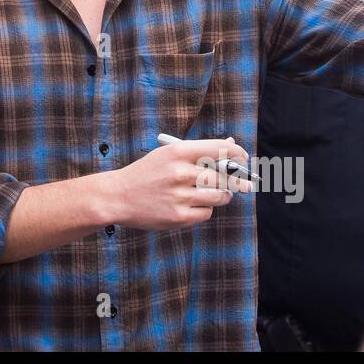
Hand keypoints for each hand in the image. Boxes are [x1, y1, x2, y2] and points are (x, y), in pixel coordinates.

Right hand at [108, 137, 250, 230]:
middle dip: (238, 180)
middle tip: (246, 183)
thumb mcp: (166, 155)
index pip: (218, 149)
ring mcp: (179, 196)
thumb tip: (231, 147)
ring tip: (218, 193)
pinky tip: (193, 205)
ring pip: (219, 196)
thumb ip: (197, 152)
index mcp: (177, 152)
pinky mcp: (178, 216)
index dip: (236, 154)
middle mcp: (180, 173)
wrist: (117, 196)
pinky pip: (206, 213)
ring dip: (223, 195)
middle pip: (224, 176)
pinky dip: (204, 210)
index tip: (243, 158)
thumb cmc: (146, 173)